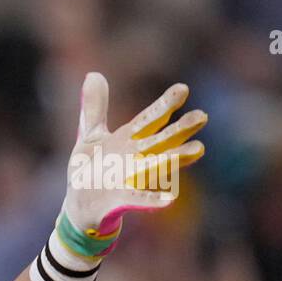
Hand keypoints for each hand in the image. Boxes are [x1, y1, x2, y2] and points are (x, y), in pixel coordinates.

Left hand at [62, 72, 207, 244]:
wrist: (78, 206)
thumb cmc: (91, 170)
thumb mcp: (90, 136)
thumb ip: (95, 108)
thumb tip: (93, 74)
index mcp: (129, 140)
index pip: (149, 120)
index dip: (164, 105)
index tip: (182, 88)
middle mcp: (135, 158)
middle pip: (160, 141)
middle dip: (180, 129)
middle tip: (202, 115)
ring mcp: (130, 179)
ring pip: (156, 167)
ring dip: (175, 159)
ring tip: (198, 149)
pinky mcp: (120, 200)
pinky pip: (138, 199)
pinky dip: (152, 199)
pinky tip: (169, 198)